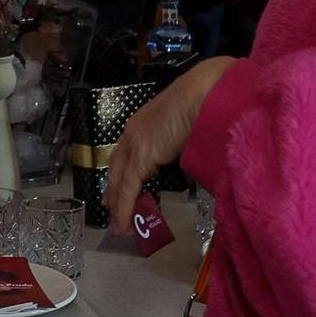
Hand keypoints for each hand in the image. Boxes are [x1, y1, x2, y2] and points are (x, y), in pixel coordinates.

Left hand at [108, 57, 234, 233]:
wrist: (202, 92)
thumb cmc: (204, 102)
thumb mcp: (187, 123)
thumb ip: (182, 139)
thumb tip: (191, 152)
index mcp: (142, 122)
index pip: (125, 152)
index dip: (121, 172)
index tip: (119, 187)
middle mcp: (133, 132)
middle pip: (116, 167)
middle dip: (113, 190)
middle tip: (111, 209)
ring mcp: (134, 144)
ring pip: (118, 181)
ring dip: (117, 204)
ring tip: (118, 224)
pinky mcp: (141, 158)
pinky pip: (127, 189)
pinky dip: (124, 208)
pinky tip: (123, 223)